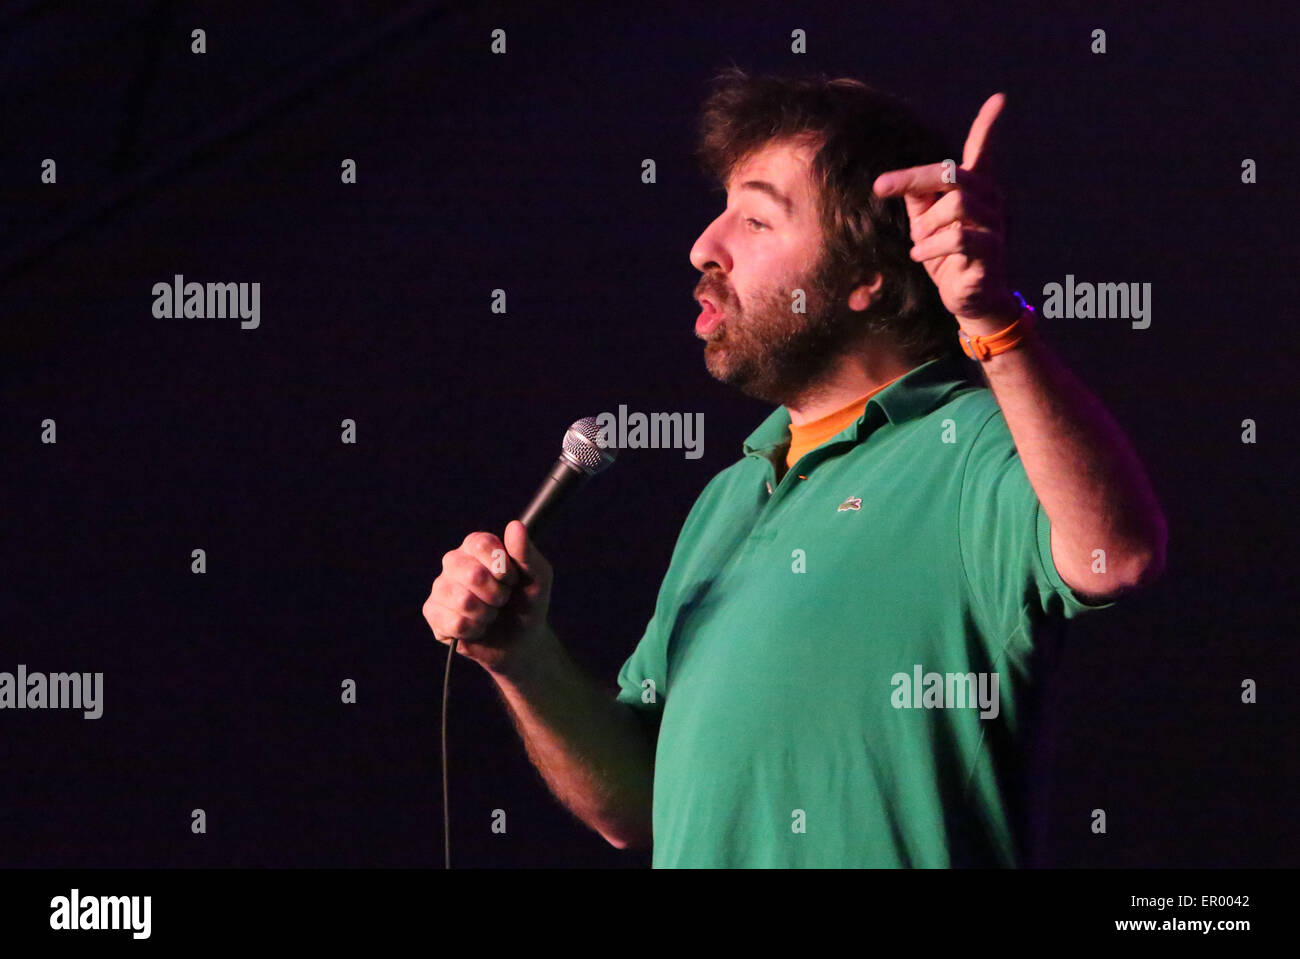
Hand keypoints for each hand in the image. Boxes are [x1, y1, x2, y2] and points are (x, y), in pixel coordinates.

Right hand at [422, 520, 553, 674]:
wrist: (520, 639)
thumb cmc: (527, 602)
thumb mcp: (538, 577)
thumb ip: (527, 553)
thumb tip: (515, 525)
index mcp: (477, 545)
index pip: (481, 544)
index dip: (502, 567)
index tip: (511, 579)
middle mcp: (454, 561)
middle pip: (473, 575)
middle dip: (498, 595)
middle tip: (503, 600)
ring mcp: (441, 587)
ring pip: (464, 601)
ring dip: (487, 614)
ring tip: (490, 614)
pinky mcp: (433, 613)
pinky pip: (455, 623)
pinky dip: (475, 630)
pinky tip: (478, 628)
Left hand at [872, 92, 1020, 334]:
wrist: (970, 300)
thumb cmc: (946, 257)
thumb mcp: (926, 223)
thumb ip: (918, 198)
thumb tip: (898, 179)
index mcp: (976, 190)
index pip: (984, 152)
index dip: (988, 126)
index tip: (999, 99)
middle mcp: (990, 202)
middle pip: (955, 173)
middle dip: (914, 176)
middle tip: (880, 186)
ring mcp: (994, 227)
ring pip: (957, 206)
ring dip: (927, 223)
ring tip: (918, 241)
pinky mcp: (991, 253)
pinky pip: (959, 239)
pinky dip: (932, 246)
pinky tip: (920, 256)